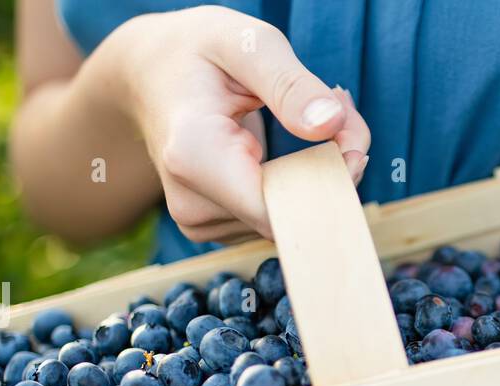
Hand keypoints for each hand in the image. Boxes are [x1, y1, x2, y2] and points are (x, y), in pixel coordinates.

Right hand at [94, 7, 369, 242]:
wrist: (146, 76)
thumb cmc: (195, 52)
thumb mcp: (244, 43)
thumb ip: (290, 83)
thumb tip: (331, 125)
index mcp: (193, 154)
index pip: (279, 209)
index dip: (330, 183)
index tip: (353, 141)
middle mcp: (192, 202)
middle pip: (291, 216)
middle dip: (333, 171)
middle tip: (341, 112)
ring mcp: (200, 222)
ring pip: (290, 221)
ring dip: (318, 177)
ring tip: (307, 119)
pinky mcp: (214, 228)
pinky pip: (275, 220)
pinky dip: (297, 189)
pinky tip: (290, 149)